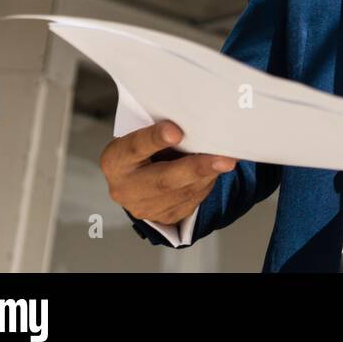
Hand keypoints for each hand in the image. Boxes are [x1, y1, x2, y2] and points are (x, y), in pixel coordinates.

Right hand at [100, 121, 236, 224]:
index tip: (176, 131)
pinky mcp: (164, 218)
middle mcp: (125, 188)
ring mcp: (144, 207)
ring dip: (210, 175)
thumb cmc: (145, 148)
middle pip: (164, 180)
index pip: (135, 147)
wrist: (138, 179)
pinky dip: (208, 183)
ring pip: (184, 192)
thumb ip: (163, 130)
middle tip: (225, 159)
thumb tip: (197, 123)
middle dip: (197, 168)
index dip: (155, 139)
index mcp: (115, 160)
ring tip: (227, 159)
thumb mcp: (143, 134)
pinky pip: (192, 201)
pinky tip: (215, 171)